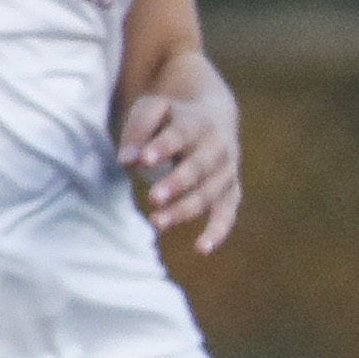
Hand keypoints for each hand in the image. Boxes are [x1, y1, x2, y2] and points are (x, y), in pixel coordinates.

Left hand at [118, 66, 242, 249]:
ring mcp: (227, 171)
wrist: (216, 118)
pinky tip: (201, 249)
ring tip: (156, 222)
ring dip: (185, 210)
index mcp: (197, 122)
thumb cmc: (174, 118)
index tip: (145, 159)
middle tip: (153, 198)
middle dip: (177, 183)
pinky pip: (227, 214)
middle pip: (198, 167)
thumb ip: (138, 129)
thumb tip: (127, 160)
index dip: (163, 147)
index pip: (180, 134)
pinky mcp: (231, 192)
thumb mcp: (154, 108)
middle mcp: (217, 147)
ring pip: (209, 194)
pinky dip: (217, 231)